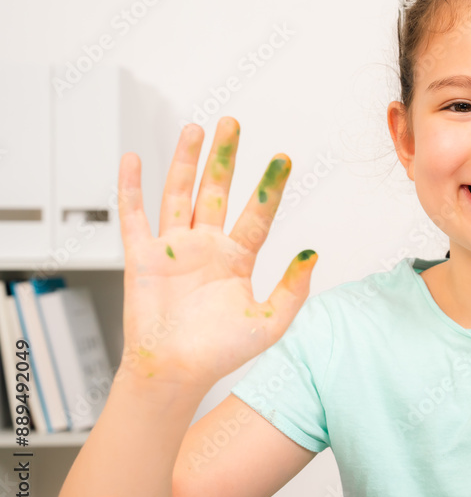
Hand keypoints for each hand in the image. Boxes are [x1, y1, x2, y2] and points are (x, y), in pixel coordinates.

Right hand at [115, 117, 317, 391]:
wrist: (176, 372)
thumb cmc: (220, 352)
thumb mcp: (269, 321)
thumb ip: (293, 289)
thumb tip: (313, 255)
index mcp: (236, 259)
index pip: (257, 214)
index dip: (270, 187)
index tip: (284, 159)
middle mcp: (206, 247)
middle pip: (216, 191)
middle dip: (225, 157)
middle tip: (233, 124)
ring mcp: (174, 249)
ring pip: (179, 194)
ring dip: (186, 161)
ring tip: (197, 130)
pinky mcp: (142, 257)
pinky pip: (134, 216)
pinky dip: (131, 188)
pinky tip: (135, 160)